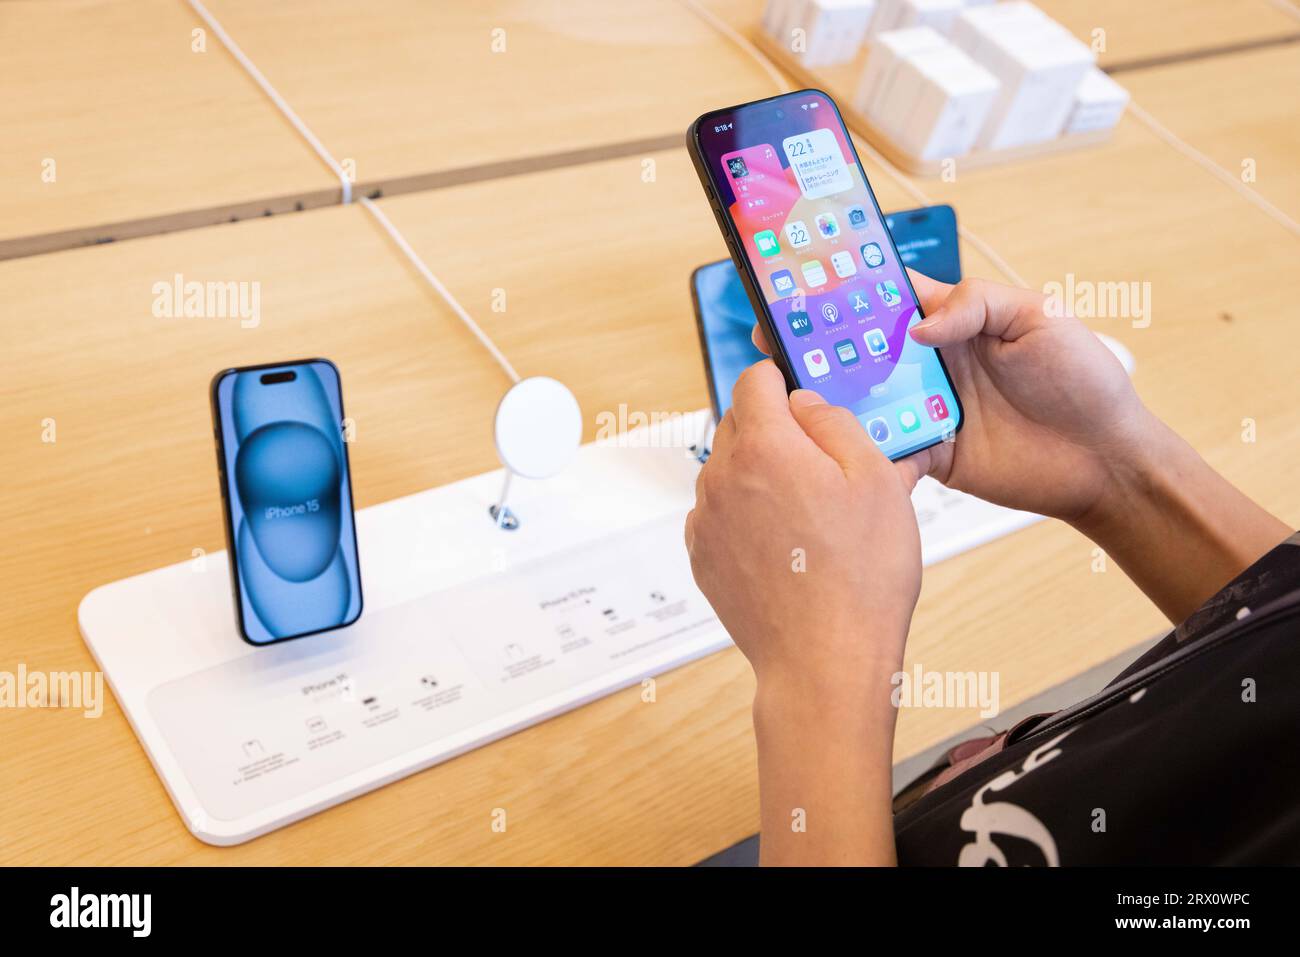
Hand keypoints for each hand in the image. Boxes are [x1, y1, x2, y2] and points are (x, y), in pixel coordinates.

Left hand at [684, 360, 919, 863]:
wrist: (825, 663)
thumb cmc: (860, 578)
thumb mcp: (876, 478)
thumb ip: (836, 422)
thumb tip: (806, 404)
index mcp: (763, 446)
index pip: (755, 379)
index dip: (784, 381)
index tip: (804, 397)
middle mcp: (721, 477)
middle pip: (741, 425)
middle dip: (780, 434)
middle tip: (826, 468)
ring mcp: (706, 520)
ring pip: (731, 471)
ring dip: (763, 477)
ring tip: (814, 519)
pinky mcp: (703, 558)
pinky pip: (723, 514)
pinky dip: (749, 517)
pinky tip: (789, 547)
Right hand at [752, 272, 1148, 521]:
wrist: (1107, 460)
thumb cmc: (1084, 380)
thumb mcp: (1038, 317)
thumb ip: (975, 304)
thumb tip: (917, 326)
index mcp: (953, 322)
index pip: (887, 295)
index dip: (847, 286)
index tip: (805, 280)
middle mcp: (930, 363)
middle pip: (860, 347)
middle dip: (817, 341)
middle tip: (777, 338)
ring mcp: (925, 408)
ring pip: (862, 397)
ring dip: (831, 394)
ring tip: (795, 390)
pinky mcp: (930, 454)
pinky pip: (884, 451)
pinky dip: (861, 449)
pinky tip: (834, 443)